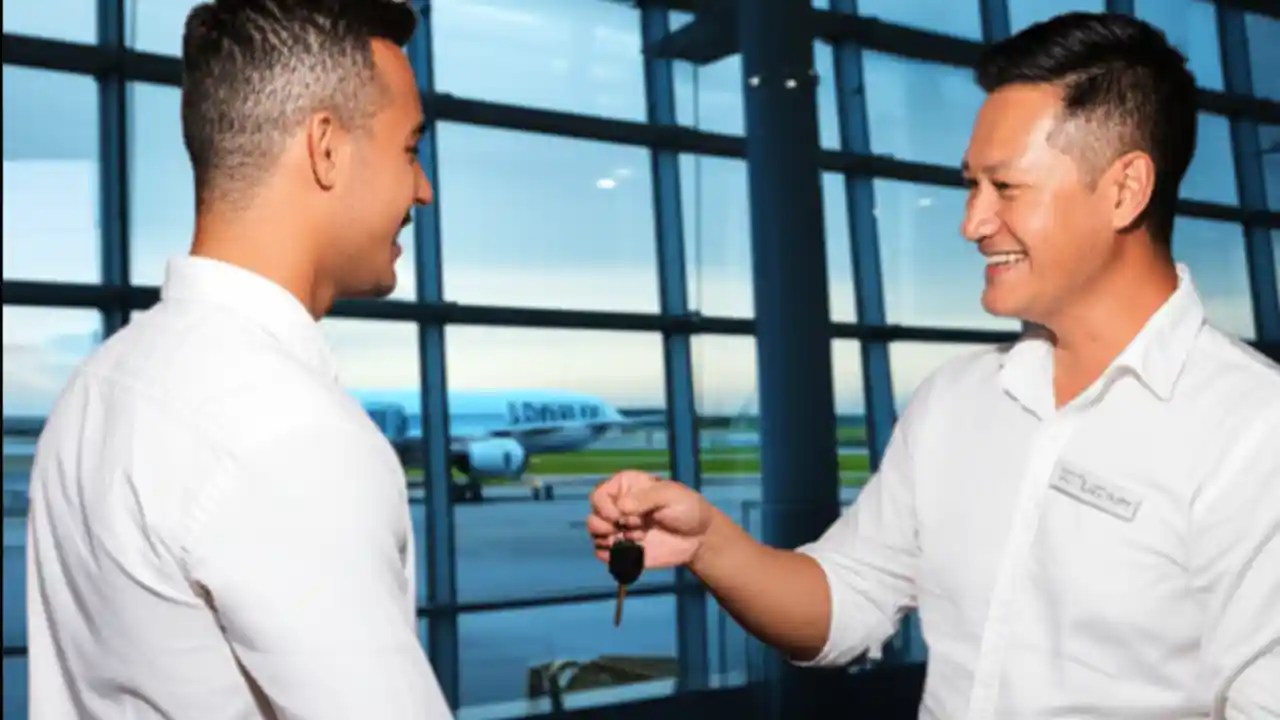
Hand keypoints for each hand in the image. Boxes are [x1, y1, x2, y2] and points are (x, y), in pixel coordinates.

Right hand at [587, 469, 713, 568]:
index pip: (599, 495)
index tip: (622, 515)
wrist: (700, 538)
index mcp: (625, 487)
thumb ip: (645, 498)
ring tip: (631, 540)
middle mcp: (618, 507)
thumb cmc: (687, 509)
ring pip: (595, 534)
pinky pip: (603, 554)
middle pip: (593, 515)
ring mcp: (620, 530)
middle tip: (629, 528)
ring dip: (608, 539)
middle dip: (606, 525)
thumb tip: (621, 508)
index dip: (605, 507)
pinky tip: (628, 552)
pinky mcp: (624, 550)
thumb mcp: (670, 495)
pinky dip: (609, 555)